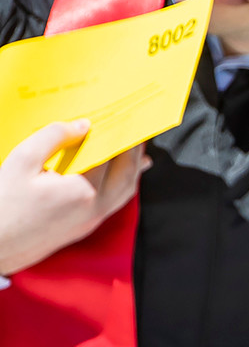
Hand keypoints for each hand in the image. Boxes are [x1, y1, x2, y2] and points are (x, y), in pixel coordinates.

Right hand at [0, 122, 147, 275]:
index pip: (111, 155)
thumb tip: (82, 125)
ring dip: (133, 170)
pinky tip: (117, 176)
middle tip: (137, 132)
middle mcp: (95, 208)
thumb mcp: (22, 160)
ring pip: (125, 192)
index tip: (124, 119)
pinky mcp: (86, 228)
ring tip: (136, 152)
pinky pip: (114, 203)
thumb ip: (52, 137)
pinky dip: (121, 185)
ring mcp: (92, 221)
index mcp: (82, 190)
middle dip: (135, 152)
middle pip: (128, 175)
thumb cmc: (4, 204)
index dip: (118, 135)